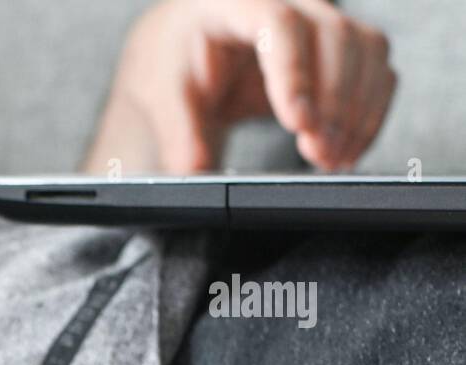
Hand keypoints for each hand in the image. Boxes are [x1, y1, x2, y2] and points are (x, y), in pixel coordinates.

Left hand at [83, 0, 395, 173]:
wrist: (191, 46)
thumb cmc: (177, 60)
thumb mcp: (165, 95)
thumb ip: (179, 133)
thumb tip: (193, 171)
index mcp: (236, 3)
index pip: (277, 25)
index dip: (294, 73)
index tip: (297, 123)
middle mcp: (288, 1)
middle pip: (333, 36)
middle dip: (333, 101)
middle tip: (318, 153)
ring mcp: (320, 20)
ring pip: (366, 50)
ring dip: (358, 110)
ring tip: (332, 157)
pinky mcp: (341, 47)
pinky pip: (376, 70)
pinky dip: (369, 112)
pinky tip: (348, 148)